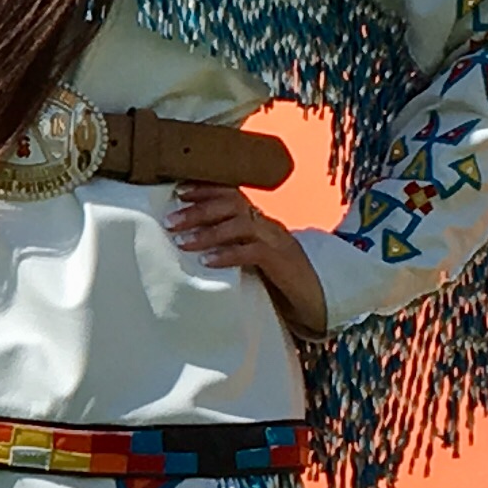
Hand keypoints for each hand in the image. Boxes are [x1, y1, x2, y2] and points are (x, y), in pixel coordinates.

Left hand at [167, 184, 329, 340]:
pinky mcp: (281, 262)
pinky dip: (228, 254)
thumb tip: (188, 244)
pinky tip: (208, 261)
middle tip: (171, 221)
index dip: (205, 189)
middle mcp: (267, 224)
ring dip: (208, 231)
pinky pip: (253, 252)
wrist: (317, 299)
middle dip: (199, 209)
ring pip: (241, 224)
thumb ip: (229, 246)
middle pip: (233, 204)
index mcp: (259, 220)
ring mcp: (276, 240)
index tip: (178, 191)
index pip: (232, 193)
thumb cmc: (277, 280)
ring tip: (183, 241)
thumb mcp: (251, 257)